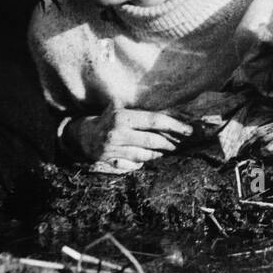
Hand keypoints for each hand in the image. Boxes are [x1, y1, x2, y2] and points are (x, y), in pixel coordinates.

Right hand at [69, 108, 194, 172]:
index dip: (174, 125)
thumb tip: (174, 114)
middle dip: (169, 142)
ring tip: (166, 150)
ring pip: (144, 155)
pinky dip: (143, 161)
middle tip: (179, 143)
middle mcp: (117, 133)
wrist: (83, 135)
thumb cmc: (109, 119)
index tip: (189, 130)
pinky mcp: (109, 161)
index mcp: (122, 116)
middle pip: (151, 140)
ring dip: (158, 153)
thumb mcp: (121, 108)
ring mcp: (113, 149)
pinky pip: (132, 164)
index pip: (154, 121)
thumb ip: (142, 111)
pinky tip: (149, 157)